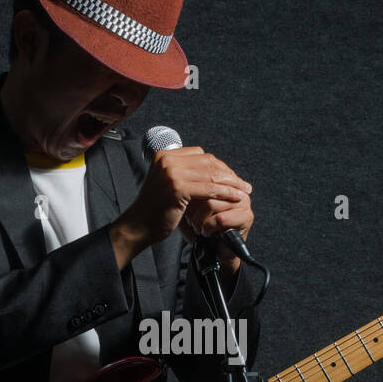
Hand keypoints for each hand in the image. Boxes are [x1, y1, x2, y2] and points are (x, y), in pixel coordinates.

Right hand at [110, 146, 252, 270]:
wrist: (138, 226)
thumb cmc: (154, 210)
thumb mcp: (168, 184)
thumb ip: (184, 174)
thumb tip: (211, 170)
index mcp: (164, 155)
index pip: (200, 154)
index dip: (219, 165)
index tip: (232, 176)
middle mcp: (167, 160)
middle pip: (208, 162)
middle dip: (229, 174)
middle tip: (243, 184)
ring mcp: (171, 172)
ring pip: (211, 175)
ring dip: (232, 183)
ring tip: (244, 191)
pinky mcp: (177, 187)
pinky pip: (209, 189)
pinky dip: (225, 193)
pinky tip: (236, 198)